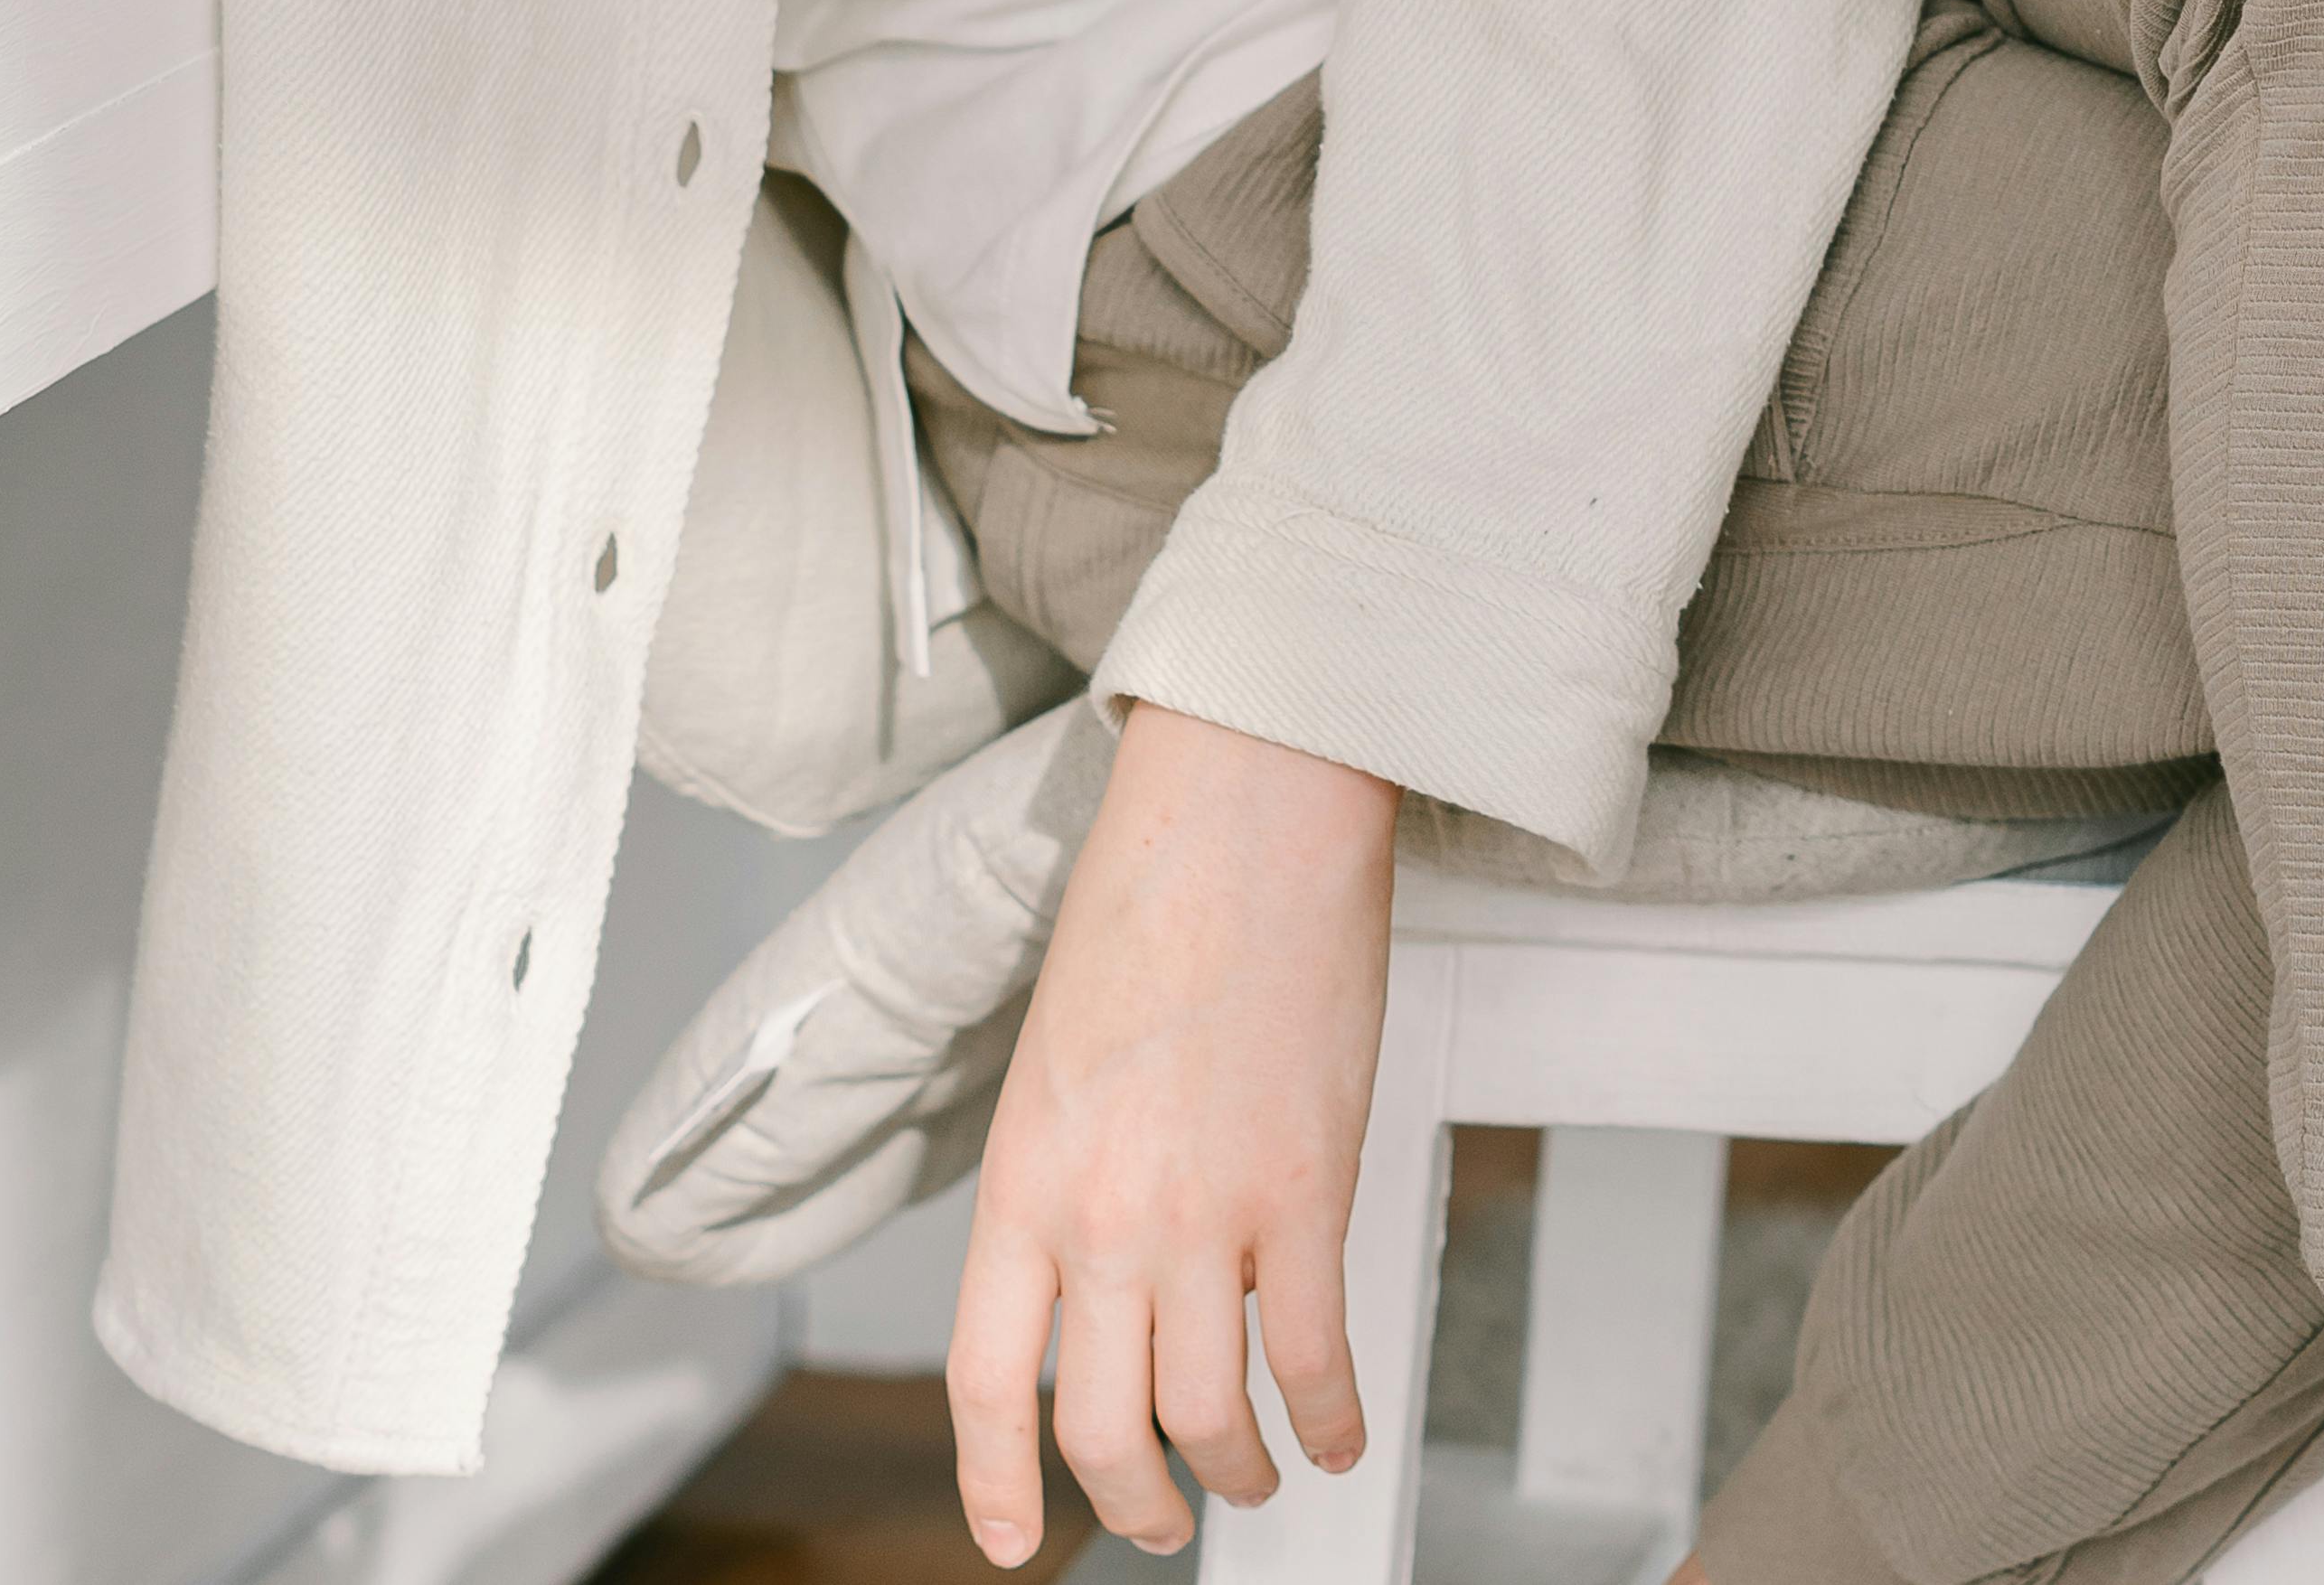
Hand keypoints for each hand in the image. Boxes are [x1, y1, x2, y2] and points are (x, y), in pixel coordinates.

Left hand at [947, 708, 1399, 1564]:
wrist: (1241, 812)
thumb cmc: (1152, 902)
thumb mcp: (1058, 1052)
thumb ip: (1066, 1170)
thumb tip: (1094, 1269)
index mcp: (1022, 1175)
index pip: (986, 1379)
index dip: (995, 1485)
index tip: (1008, 1542)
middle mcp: (1101, 1215)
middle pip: (1103, 1433)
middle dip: (1134, 1501)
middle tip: (1160, 1514)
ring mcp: (1207, 1214)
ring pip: (1214, 1421)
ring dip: (1240, 1474)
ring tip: (1259, 1474)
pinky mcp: (1307, 1196)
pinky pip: (1319, 1362)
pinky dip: (1333, 1421)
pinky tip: (1337, 1429)